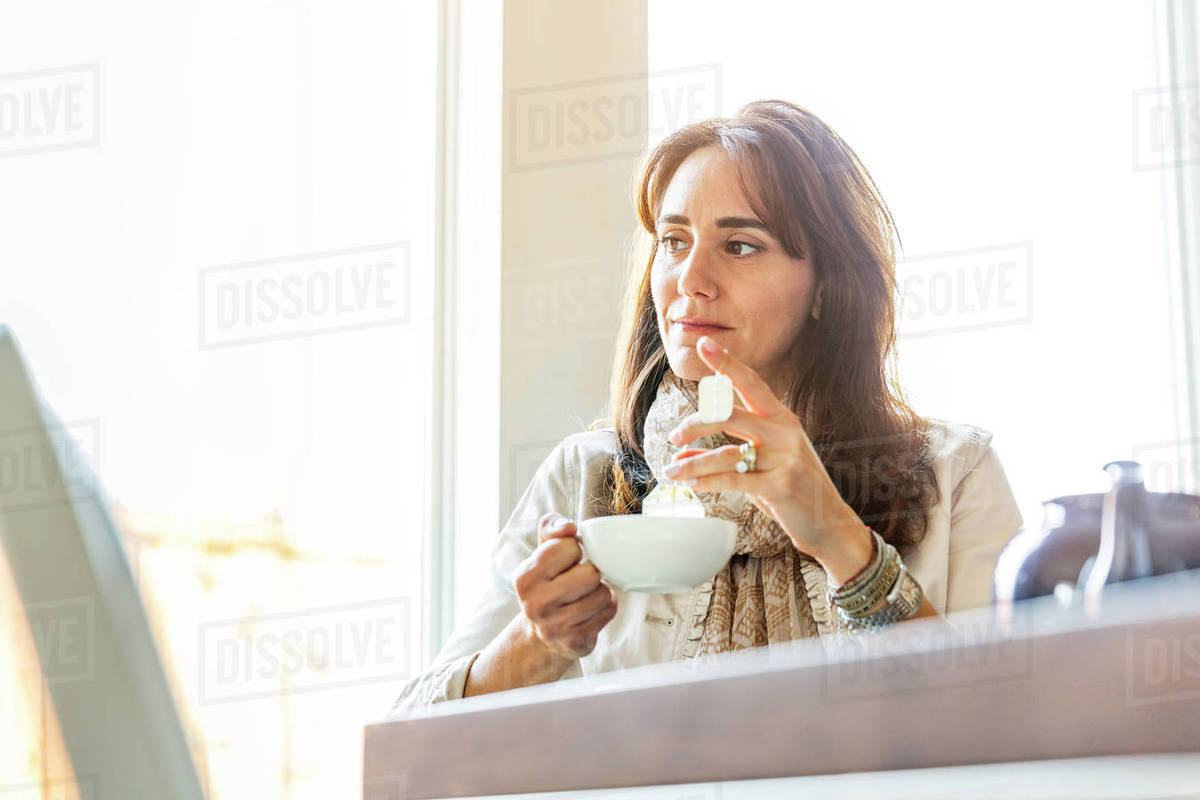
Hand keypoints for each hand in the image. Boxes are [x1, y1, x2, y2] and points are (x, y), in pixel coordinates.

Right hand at [512, 513, 617, 659]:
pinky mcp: (576, 641)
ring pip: (603, 593)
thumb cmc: (548, 582)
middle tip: (579, 579)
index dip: (574, 550)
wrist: (543, 633)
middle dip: (590, 572)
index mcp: (525, 577)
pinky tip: (590, 611)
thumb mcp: (543, 551)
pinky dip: (605, 608)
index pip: (568, 546)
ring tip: (585, 595)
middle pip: (590, 573)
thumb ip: (551, 527)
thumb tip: (568, 526)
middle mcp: (536, 604)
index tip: (566, 561)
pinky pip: (608, 611)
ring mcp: (555, 626)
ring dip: (600, 590)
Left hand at [661, 336, 865, 562]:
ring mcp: (785, 458)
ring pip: (726, 453)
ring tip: (671, 471)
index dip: (726, 363)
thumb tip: (682, 456)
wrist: (829, 524)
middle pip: (730, 414)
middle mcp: (784, 433)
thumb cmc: (791, 490)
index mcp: (781, 418)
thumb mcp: (759, 467)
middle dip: (696, 423)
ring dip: (693, 464)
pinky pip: (733, 480)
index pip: (750, 383)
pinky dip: (707, 482)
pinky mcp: (780, 486)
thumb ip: (724, 458)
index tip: (703, 344)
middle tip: (674, 436)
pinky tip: (692, 485)